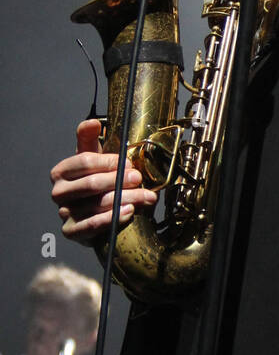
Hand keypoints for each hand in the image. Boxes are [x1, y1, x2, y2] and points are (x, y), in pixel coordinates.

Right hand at [50, 119, 157, 243]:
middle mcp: (58, 192)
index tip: (128, 162)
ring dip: (125, 199)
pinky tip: (130, 211)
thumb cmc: (94, 180)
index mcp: (60, 171)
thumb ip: (89, 138)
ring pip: (97, 205)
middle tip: (138, 177)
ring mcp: (63, 213)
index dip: (109, 162)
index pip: (84, 162)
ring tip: (144, 196)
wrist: (93, 212)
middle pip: (91, 184)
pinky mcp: (71, 231)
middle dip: (119, 180)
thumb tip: (92, 122)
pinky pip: (92, 225)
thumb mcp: (92, 157)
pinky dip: (113, 218)